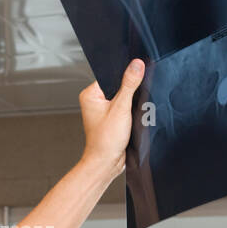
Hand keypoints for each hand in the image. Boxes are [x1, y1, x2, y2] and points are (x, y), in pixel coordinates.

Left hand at [77, 58, 145, 174]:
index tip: (135, 79)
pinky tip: (132, 119)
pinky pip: (125, 108)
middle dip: (128, 93)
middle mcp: (94, 101)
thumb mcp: (121, 108)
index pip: (111, 75)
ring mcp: (103, 110)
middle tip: (129, 105)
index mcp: (90, 94)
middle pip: (118, 86)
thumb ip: (129, 84)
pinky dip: (131, 112)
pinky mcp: (112, 119)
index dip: (124, 76)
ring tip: (128, 114)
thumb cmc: (106, 140)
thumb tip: (136, 64)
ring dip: (131, 103)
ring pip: (123, 98)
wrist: (107, 163)